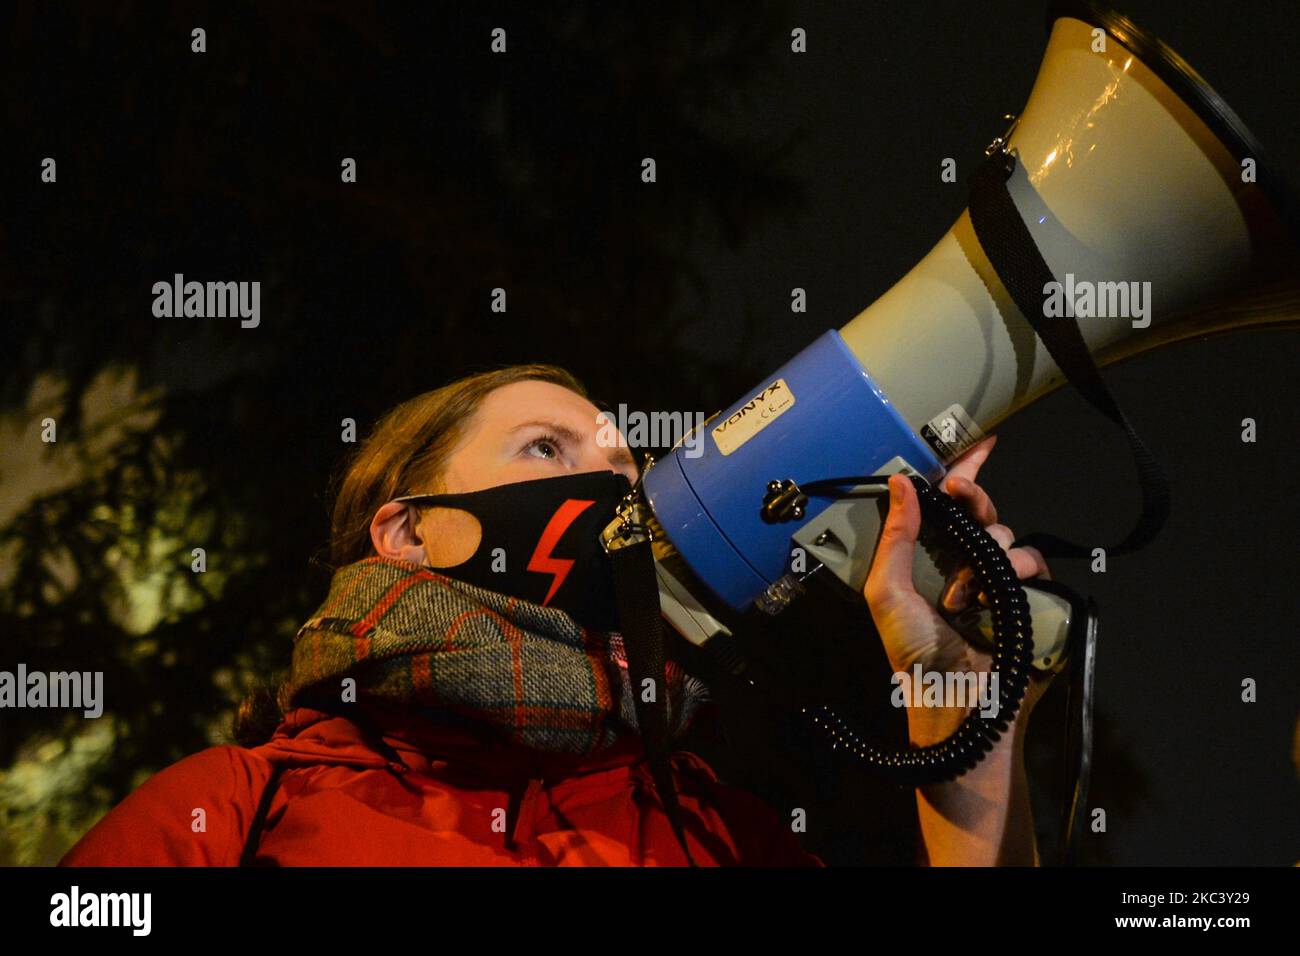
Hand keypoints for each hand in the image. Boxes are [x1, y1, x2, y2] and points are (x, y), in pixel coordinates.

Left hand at [863, 435, 1053, 741]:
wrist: (953, 698)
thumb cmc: (913, 651)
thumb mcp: (887, 591)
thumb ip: (895, 537)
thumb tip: (900, 483)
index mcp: (930, 559)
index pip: (947, 508)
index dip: (962, 474)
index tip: (977, 446)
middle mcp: (965, 564)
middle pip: (982, 513)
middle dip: (973, 497)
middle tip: (961, 494)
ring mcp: (998, 581)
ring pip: (1007, 537)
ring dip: (986, 555)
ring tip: (963, 593)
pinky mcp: (1028, 599)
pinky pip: (1033, 566)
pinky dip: (1015, 575)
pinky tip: (994, 598)